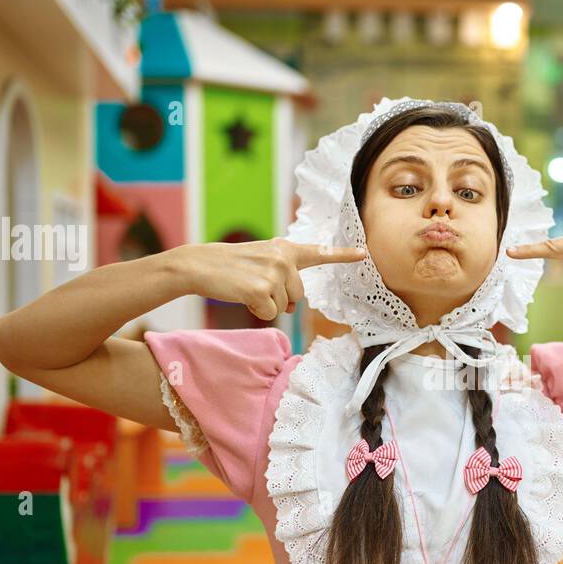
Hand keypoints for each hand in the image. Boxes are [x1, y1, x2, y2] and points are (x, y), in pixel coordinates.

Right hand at [179, 239, 365, 320]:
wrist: (199, 265)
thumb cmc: (230, 267)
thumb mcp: (260, 260)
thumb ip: (283, 274)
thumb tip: (293, 305)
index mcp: (284, 249)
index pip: (318, 252)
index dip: (342, 254)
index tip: (363, 253)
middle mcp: (283, 258)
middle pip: (298, 296)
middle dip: (279, 298)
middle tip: (254, 285)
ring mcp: (273, 273)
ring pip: (285, 307)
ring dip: (266, 305)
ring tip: (245, 287)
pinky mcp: (261, 290)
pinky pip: (270, 314)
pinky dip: (256, 311)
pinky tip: (241, 296)